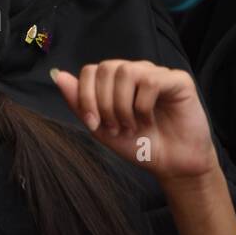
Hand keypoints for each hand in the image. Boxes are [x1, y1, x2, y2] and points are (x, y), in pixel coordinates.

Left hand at [52, 60, 216, 182]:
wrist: (173, 166)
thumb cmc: (140, 146)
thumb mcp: (103, 128)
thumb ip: (80, 103)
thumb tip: (57, 75)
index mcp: (116, 81)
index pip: (91, 70)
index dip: (86, 96)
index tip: (94, 125)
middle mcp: (135, 71)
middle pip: (105, 68)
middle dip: (104, 103)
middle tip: (116, 128)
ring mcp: (156, 73)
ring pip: (126, 71)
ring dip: (123, 106)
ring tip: (132, 126)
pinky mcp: (178, 80)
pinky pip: (150, 81)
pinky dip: (144, 106)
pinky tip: (150, 120)